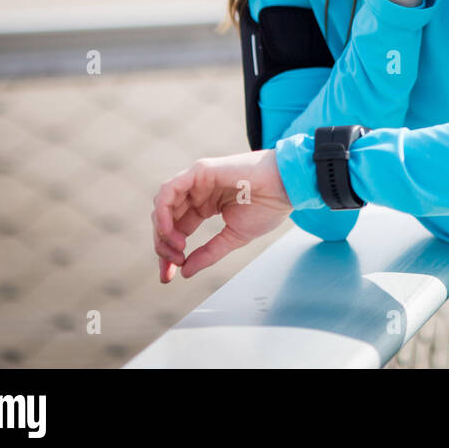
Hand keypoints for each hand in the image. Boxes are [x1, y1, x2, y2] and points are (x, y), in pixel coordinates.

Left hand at [152, 148, 291, 281]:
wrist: (287, 187)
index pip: (177, 230)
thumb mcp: (234, 237)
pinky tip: (171, 232)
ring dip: (162, 230)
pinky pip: (169, 190)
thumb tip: (184, 272)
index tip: (170, 276)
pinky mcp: (199, 171)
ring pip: (162, 205)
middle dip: (162, 247)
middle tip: (171, 267)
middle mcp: (198, 192)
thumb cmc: (268, 206)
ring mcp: (197, 180)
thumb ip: (209, 253)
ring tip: (177, 250)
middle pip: (165, 220)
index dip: (168, 254)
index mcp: (205, 205)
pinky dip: (163, 212)